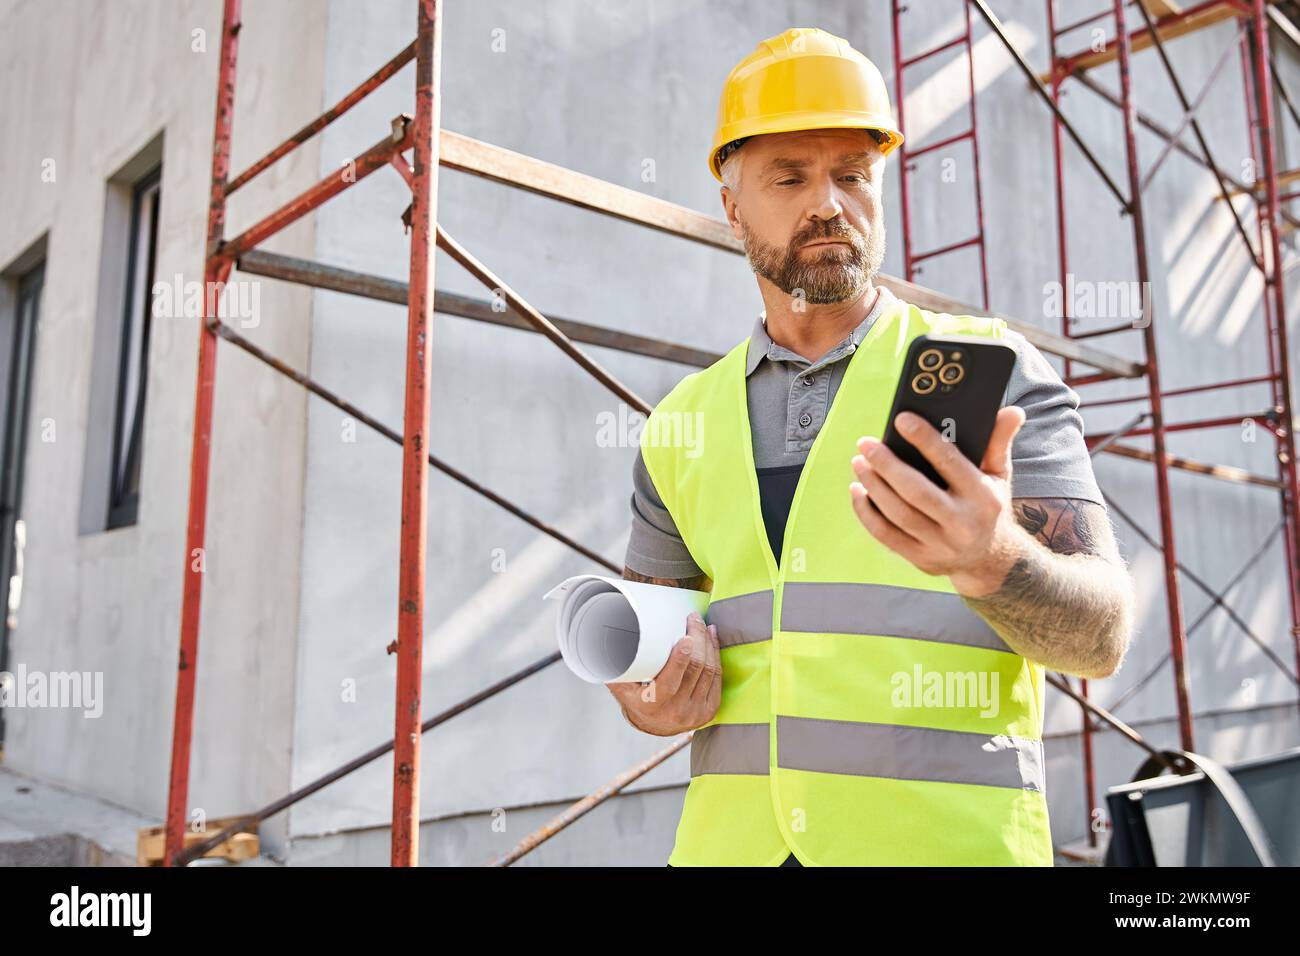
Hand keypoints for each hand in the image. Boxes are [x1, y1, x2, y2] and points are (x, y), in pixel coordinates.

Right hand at [607, 612, 720, 735]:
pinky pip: (717, 678)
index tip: (685, 636)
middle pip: (695, 669)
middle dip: (697, 639)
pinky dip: (716, 655)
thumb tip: (600, 635)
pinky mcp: (709, 710)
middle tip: (693, 618)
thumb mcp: (621, 686)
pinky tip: (712, 640)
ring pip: (709, 671)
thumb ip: (613, 665)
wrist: (655, 725)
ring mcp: (696, 713)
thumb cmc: (636, 697)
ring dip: (708, 644)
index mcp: (653, 706)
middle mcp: (677, 712)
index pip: (671, 681)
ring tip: (703, 625)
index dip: (681, 658)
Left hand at [848, 406, 1030, 597]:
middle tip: (866, 444)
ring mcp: (940, 545)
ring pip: (898, 514)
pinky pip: (886, 535)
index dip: (924, 440)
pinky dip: (867, 512)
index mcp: (982, 497)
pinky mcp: (921, 559)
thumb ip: (998, 442)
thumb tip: (1012, 411)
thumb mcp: (998, 475)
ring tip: (859, 463)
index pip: (950, 463)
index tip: (901, 420)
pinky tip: (858, 491)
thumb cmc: (988, 507)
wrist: (990, 560)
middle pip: (915, 492)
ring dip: (873, 486)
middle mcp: (962, 523)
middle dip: (886, 465)